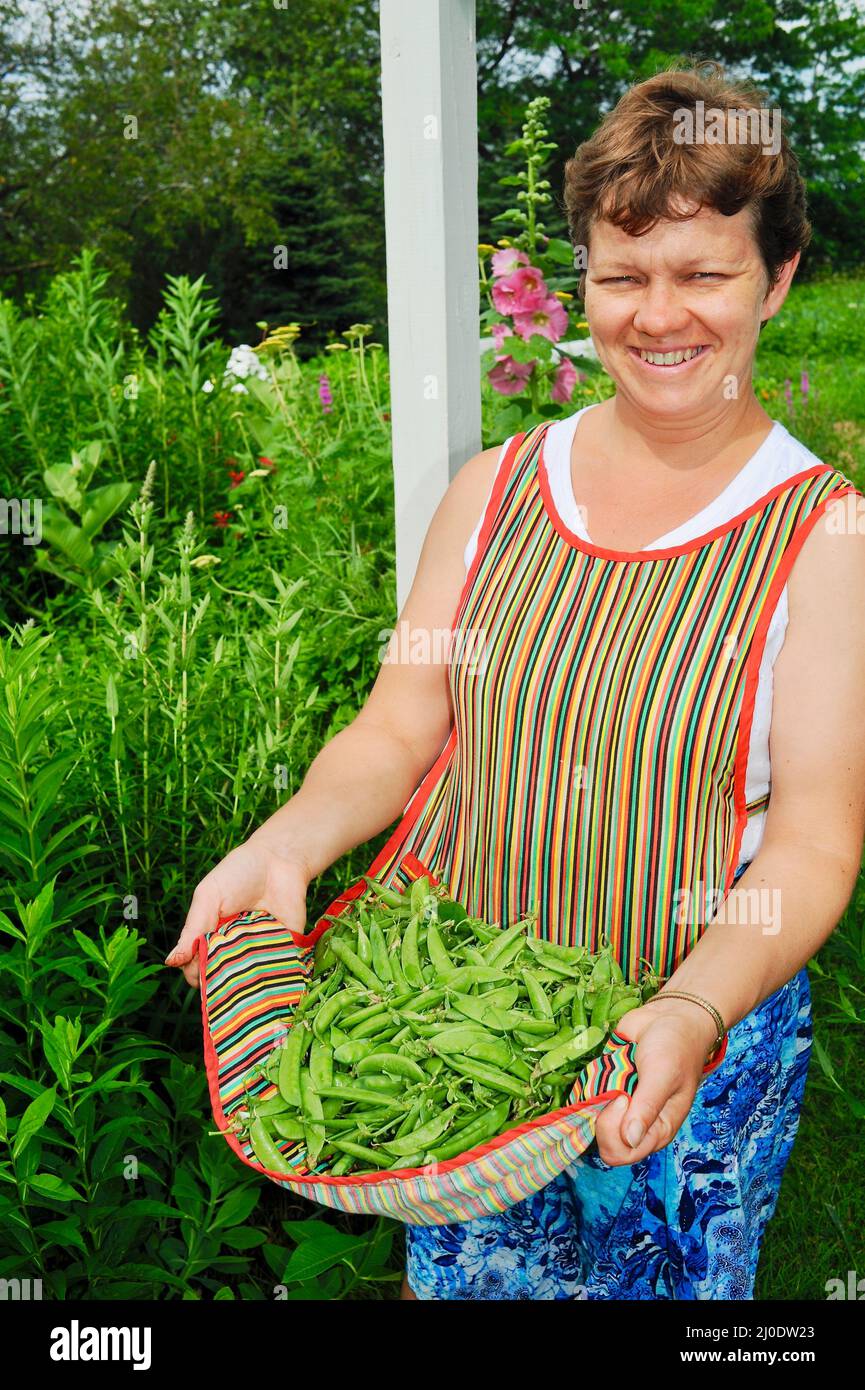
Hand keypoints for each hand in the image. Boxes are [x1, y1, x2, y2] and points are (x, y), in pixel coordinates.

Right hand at [165, 835, 312, 988]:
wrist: (279, 858)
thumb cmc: (238, 874)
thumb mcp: (209, 897)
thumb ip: (193, 929)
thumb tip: (171, 962)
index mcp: (211, 938)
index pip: (198, 968)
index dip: (196, 975)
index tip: (198, 976)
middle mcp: (235, 950)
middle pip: (222, 978)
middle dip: (220, 982)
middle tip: (222, 976)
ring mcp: (259, 951)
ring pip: (248, 979)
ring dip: (244, 981)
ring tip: (243, 971)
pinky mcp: (285, 949)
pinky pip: (277, 969)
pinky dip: (272, 972)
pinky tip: (267, 969)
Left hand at [592, 998, 719, 1166]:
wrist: (669, 1017)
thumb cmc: (675, 1047)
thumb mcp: (663, 1076)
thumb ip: (647, 1107)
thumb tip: (630, 1140)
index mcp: (656, 1130)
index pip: (623, 1153)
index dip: (614, 1131)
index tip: (622, 1098)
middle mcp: (636, 1123)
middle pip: (603, 1139)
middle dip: (604, 1113)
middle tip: (619, 1086)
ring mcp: (619, 1105)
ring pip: (591, 1115)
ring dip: (599, 1092)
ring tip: (620, 1070)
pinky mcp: (607, 1086)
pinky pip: (586, 1093)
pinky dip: (592, 1079)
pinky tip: (611, 1064)